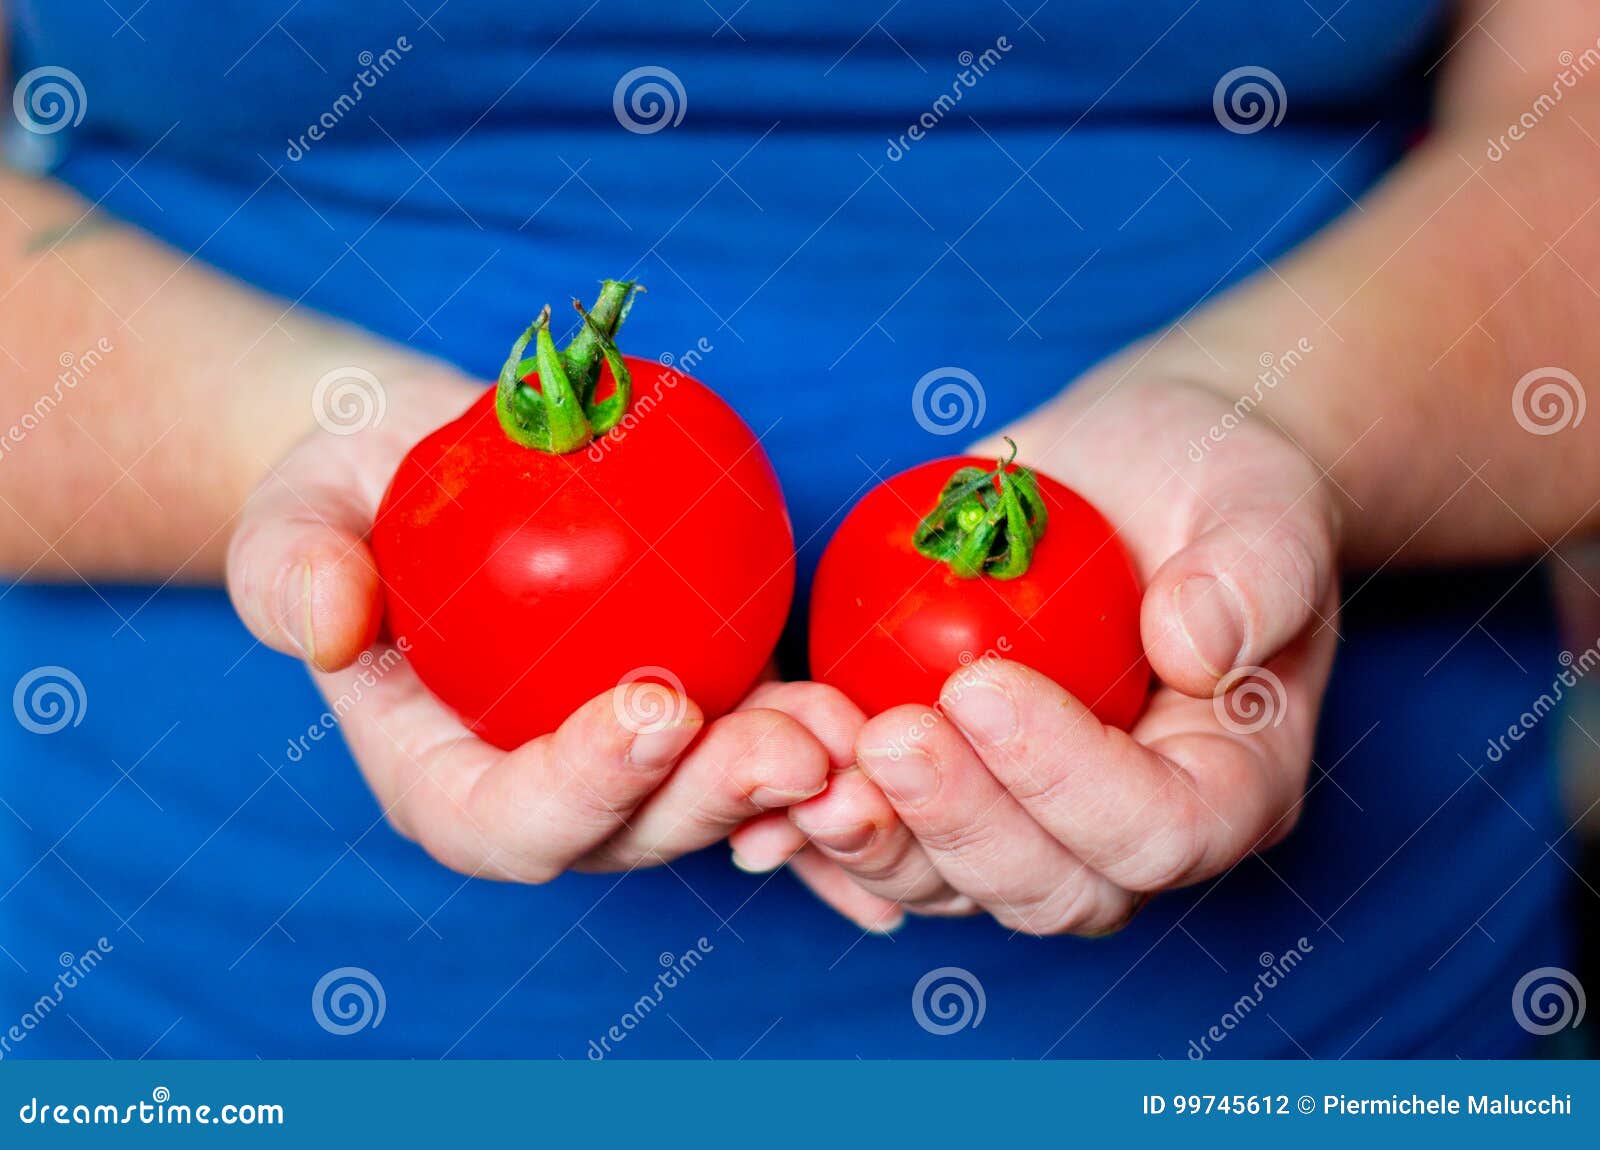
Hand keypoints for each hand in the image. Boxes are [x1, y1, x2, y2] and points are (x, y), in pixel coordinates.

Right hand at [227, 372, 834, 881]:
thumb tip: (329, 627)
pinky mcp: (699, 716)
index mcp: (445, 780)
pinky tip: (886, 740)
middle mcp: (550, 794)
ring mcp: (633, 766)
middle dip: (719, 798)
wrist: (444, 472)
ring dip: (797, 783)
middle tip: (797, 746)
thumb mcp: (296, 510)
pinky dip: (825, 757)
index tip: (653, 706)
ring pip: (719, 800)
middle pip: (636, 832)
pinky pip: (763, 748)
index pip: (509, 818)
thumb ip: (291, 568)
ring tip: (857, 733)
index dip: (582, 784)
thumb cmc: (359, 495)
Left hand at [735, 371, 1340, 934]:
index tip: (979, 687)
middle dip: (957, 824)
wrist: (1136, 477)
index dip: (1064, 781)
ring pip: (951, 885)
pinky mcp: (953, 794)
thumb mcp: (1263, 505)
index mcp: (1228, 787)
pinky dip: (821, 825)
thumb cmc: (1217, 485)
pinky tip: (767, 784)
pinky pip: (888, 841)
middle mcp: (1127, 833)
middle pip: (1046, 887)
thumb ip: (1254, 576)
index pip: (1156, 831)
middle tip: (886, 736)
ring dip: (875, 841)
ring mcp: (1033, 824)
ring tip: (813, 767)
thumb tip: (1195, 647)